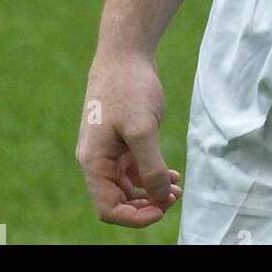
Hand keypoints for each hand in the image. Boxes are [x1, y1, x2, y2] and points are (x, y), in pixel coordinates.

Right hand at [76, 53, 181, 227]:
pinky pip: (133, 169)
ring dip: (151, 191)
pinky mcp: (120, 140)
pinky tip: (171, 174)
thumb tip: (160, 198)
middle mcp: (97, 160)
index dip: (135, 216)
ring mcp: (108, 150)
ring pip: (128, 186)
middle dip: (147, 205)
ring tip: (176, 187)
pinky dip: (151, 174)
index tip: (162, 209)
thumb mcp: (142, 130)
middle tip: (174, 197)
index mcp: (94, 162)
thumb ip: (150, 167)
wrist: (124, 54)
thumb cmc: (129, 89)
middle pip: (118, 200)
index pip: (108, 208)